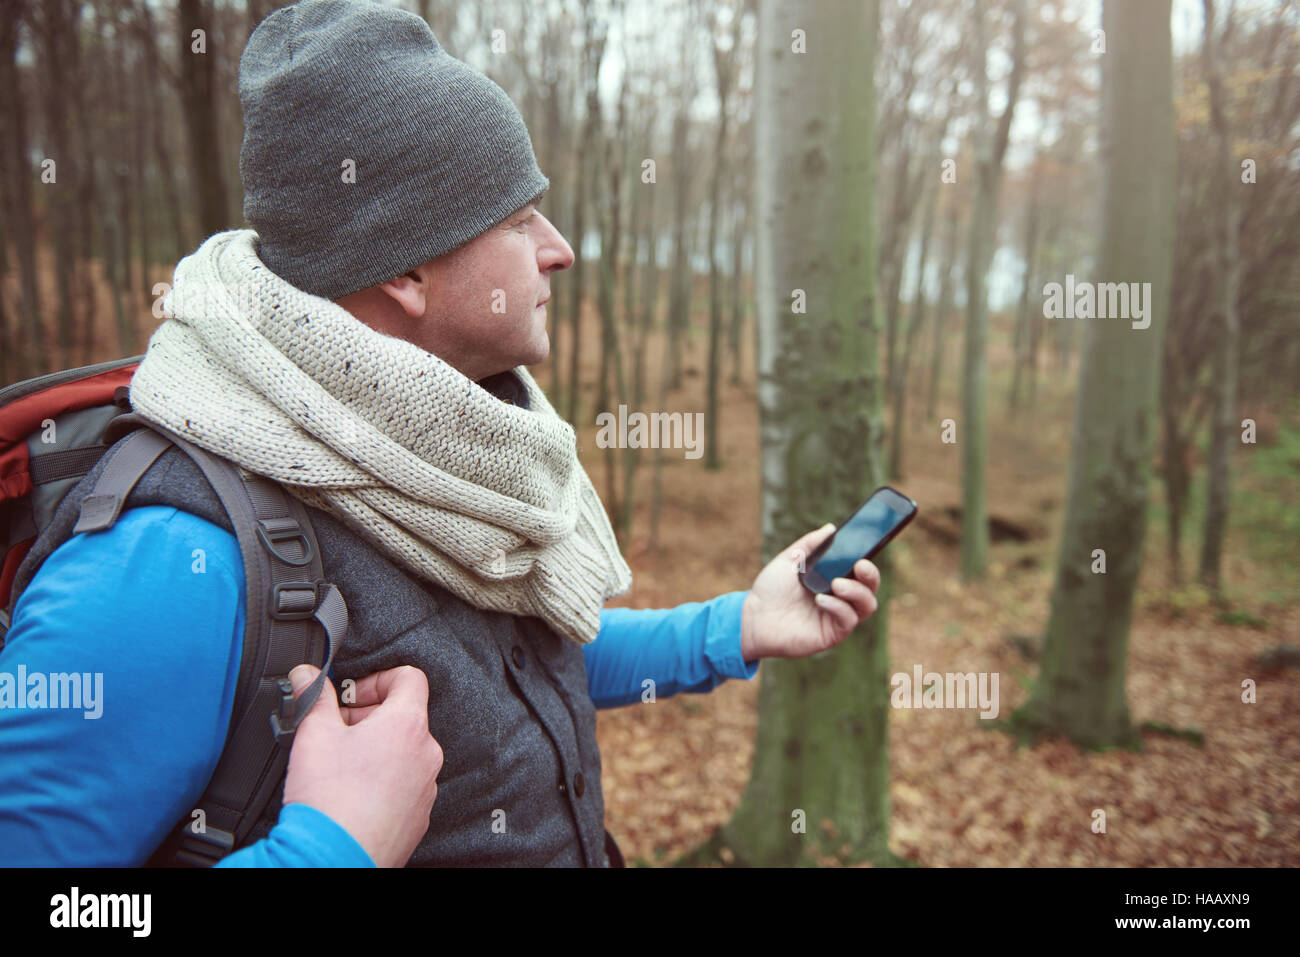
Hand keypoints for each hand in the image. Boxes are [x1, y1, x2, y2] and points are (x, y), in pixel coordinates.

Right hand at [282, 664, 442, 867]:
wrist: (334, 858)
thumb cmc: (329, 799)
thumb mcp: (313, 734)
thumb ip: (312, 697)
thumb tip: (306, 675)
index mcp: (407, 724)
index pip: (409, 678)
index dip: (376, 680)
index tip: (350, 697)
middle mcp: (426, 753)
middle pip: (404, 717)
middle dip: (368, 718)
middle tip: (336, 732)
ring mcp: (426, 787)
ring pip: (404, 753)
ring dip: (375, 751)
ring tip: (340, 767)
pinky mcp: (419, 816)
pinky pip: (404, 785)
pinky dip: (382, 782)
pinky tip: (352, 795)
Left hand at [740, 523, 881, 660]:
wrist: (753, 616)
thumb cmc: (771, 590)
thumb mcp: (789, 561)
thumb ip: (809, 545)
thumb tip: (830, 528)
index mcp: (834, 580)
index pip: (861, 572)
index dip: (867, 562)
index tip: (865, 550)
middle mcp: (840, 599)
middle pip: (870, 589)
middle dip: (871, 576)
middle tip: (859, 565)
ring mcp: (837, 617)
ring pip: (866, 605)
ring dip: (856, 592)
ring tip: (837, 584)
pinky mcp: (831, 634)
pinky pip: (848, 620)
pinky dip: (839, 607)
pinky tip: (822, 599)